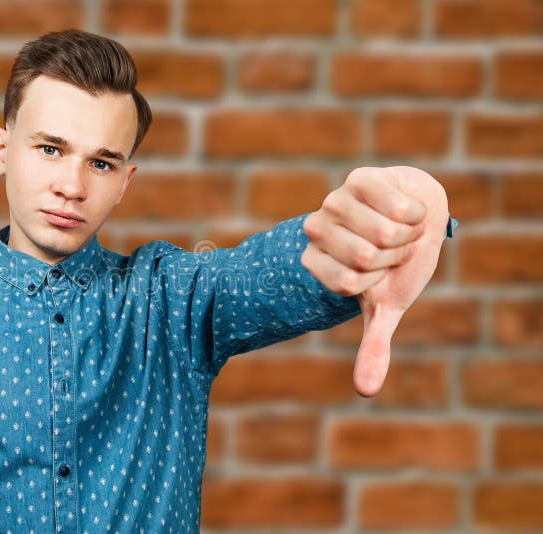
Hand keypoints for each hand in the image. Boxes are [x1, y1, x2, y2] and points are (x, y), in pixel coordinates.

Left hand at [301, 166, 448, 396]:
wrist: (417, 214)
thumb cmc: (398, 263)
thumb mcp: (386, 304)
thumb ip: (373, 344)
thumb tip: (365, 391)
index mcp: (313, 262)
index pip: (347, 283)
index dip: (377, 280)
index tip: (378, 274)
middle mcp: (315, 229)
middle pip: (364, 257)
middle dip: (394, 257)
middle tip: (393, 249)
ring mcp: (333, 201)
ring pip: (382, 232)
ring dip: (407, 235)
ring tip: (400, 230)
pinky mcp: (358, 178)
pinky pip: (398, 208)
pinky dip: (416, 213)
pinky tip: (406, 209)